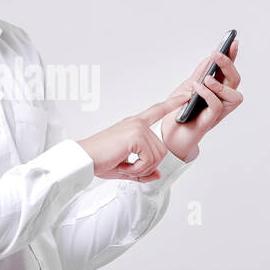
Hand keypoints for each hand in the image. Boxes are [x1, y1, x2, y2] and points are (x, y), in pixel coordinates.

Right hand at [78, 91, 195, 182]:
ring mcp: (137, 128)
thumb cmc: (99, 160)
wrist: (83, 160)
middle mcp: (137, 124)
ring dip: (141, 168)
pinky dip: (137, 169)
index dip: (172, 104)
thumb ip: (143, 171)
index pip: (156, 111)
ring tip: (124, 166)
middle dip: (147, 166)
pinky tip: (124, 166)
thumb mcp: (125, 169)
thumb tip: (158, 174)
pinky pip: (149, 160)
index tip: (186, 95)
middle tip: (127, 167)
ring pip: (157, 157)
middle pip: (162, 150)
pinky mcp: (135, 136)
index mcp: (133, 126)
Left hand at [161, 38, 243, 162]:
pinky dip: (209, 94)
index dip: (233, 56)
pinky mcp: (211, 121)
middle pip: (235, 80)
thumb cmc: (180, 113)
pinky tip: (198, 87)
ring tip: (207, 78)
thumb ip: (200, 74)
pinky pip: (217, 105)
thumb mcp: (187, 87)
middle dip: (228, 65)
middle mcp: (222, 100)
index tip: (233, 41)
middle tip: (216, 54)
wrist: (169, 136)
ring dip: (221, 83)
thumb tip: (209, 58)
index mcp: (217, 90)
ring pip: (234, 95)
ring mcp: (218, 111)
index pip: (228, 71)